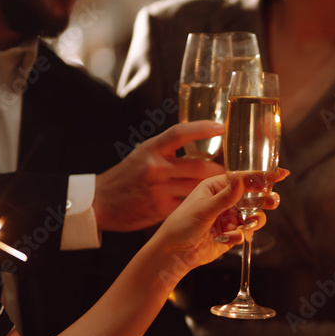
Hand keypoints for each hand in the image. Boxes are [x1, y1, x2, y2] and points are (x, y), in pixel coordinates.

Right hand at [94, 121, 226, 231]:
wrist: (101, 202)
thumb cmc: (126, 177)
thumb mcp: (142, 155)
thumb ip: (167, 151)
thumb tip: (197, 143)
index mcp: (151, 149)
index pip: (179, 133)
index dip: (201, 128)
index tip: (221, 127)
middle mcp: (155, 167)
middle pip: (198, 165)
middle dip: (219, 170)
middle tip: (233, 171)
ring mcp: (158, 188)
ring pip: (197, 187)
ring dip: (214, 189)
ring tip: (226, 188)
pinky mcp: (160, 208)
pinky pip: (188, 204)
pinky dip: (201, 204)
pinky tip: (210, 204)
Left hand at [152, 170, 286, 272]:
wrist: (175, 253)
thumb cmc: (181, 226)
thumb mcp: (204, 209)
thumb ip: (226, 196)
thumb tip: (241, 179)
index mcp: (216, 187)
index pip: (244, 178)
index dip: (263, 176)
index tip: (281, 173)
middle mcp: (225, 200)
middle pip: (254, 196)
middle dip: (265, 200)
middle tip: (273, 202)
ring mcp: (230, 217)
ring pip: (254, 215)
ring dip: (254, 220)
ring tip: (248, 224)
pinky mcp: (232, 234)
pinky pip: (246, 232)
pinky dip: (240, 236)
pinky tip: (227, 238)